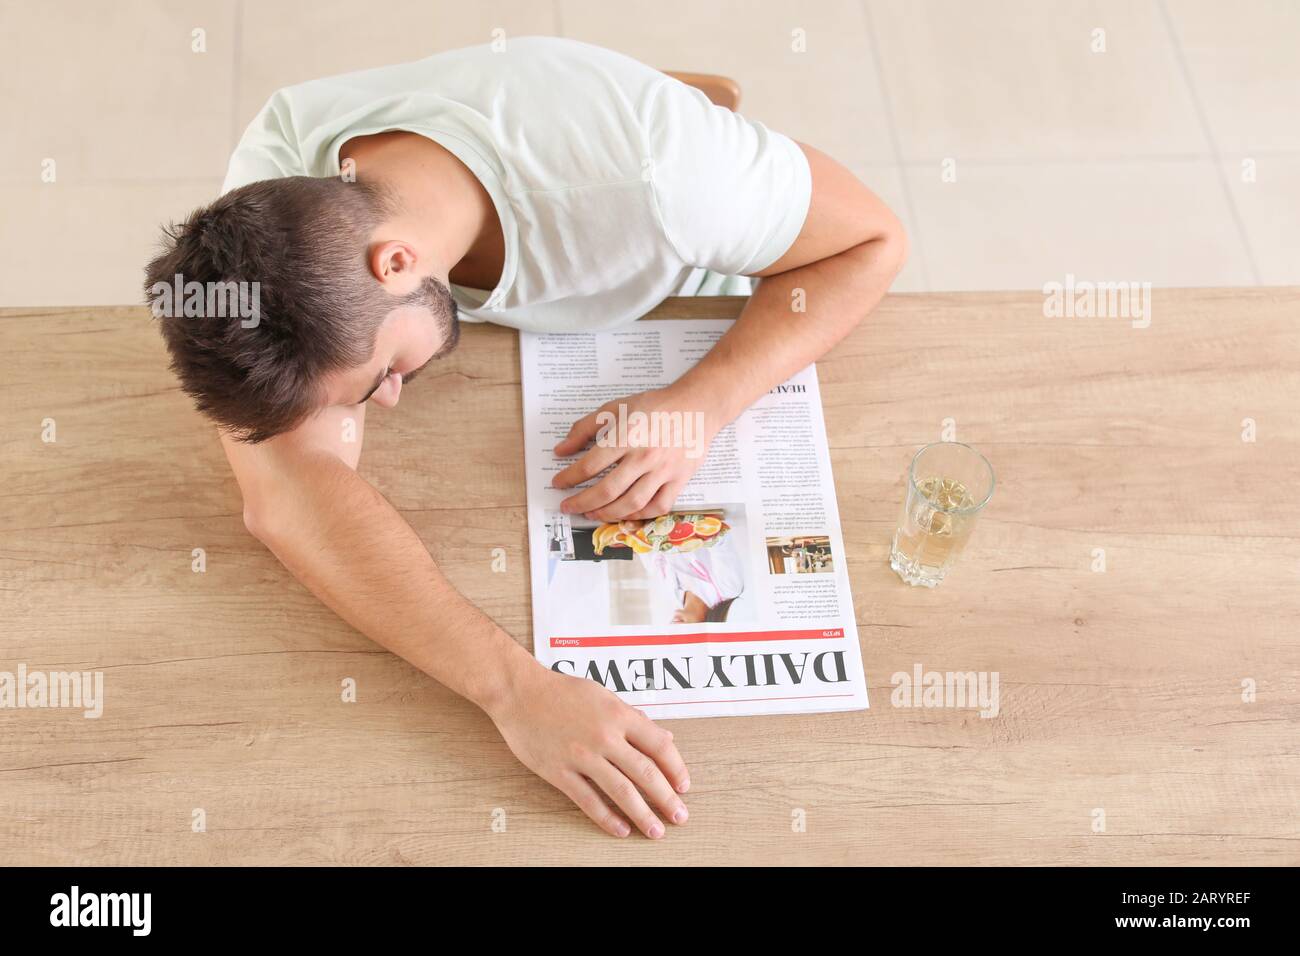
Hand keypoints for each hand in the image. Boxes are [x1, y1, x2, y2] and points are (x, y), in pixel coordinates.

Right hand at [489, 665, 690, 838]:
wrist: (520, 693)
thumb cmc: (562, 691)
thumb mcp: (604, 696)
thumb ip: (634, 718)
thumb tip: (664, 738)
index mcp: (619, 715)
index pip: (659, 746)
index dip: (676, 769)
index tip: (684, 786)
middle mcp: (604, 736)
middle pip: (645, 773)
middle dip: (667, 798)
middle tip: (680, 817)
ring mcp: (581, 756)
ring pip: (621, 790)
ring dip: (643, 814)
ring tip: (656, 830)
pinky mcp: (559, 771)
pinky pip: (588, 800)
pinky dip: (607, 817)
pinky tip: (621, 829)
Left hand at [552, 387, 715, 520]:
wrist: (697, 407)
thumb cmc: (654, 407)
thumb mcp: (616, 407)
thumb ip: (585, 428)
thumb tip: (561, 450)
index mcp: (627, 435)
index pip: (590, 465)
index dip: (569, 478)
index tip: (558, 483)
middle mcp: (645, 455)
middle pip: (607, 490)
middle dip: (582, 502)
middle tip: (568, 506)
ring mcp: (664, 470)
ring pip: (631, 503)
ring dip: (607, 514)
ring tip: (592, 514)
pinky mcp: (680, 480)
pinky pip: (658, 506)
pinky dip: (640, 515)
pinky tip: (625, 514)